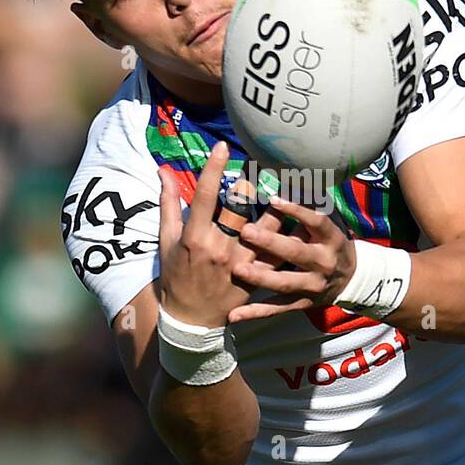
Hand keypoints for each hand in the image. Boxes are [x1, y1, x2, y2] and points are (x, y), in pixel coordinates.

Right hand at [158, 142, 286, 326]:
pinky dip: (289, 234)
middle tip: (262, 160)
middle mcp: (219, 248)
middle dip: (251, 181)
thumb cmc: (176, 275)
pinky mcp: (256, 276)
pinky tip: (299, 216)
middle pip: (240, 206)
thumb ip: (169, 204)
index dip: (214, 168)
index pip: (205, 195)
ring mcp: (241, 263)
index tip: (223, 146)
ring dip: (278, 203)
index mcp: (195, 237)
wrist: (191, 319)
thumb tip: (164, 171)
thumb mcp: (166, 241)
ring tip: (289, 181)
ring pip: (266, 226)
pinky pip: (278, 252)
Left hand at [227, 196, 355, 323]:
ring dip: (261, 277)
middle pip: (297, 253)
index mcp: (331, 238)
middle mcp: (324, 263)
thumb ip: (312, 202)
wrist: (352, 280)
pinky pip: (277, 309)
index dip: (298, 210)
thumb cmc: (331, 241)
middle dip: (271, 243)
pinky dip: (255, 313)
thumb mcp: (330, 221)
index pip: (316, 222)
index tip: (273, 198)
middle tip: (246, 231)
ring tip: (238, 269)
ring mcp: (312, 286)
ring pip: (285, 283)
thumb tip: (290, 173)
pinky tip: (233, 315)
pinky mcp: (302, 303)